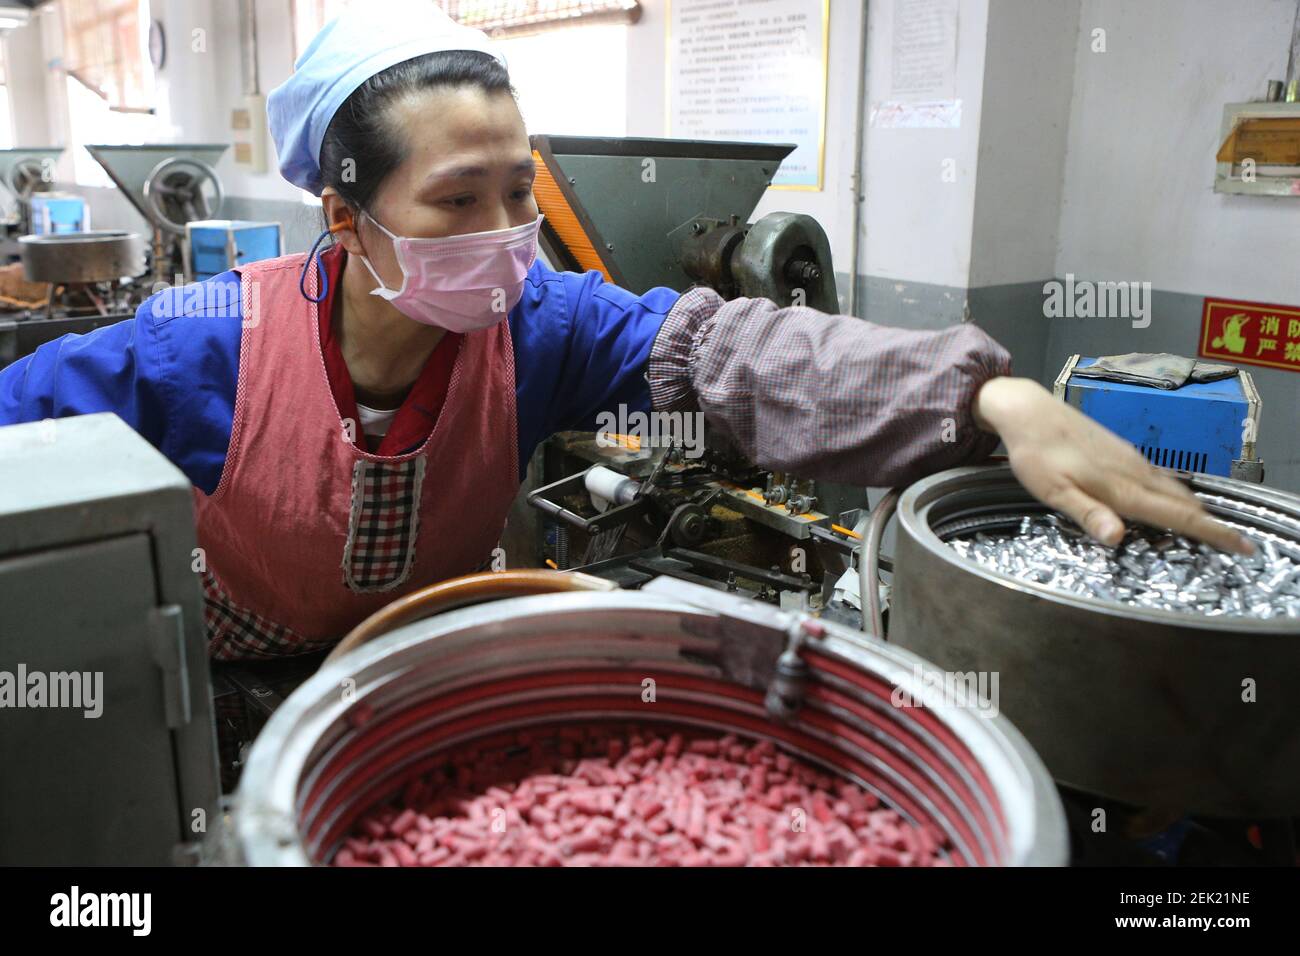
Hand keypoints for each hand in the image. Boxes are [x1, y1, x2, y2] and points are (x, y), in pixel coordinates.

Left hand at [972, 376, 1251, 553]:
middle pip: (1184, 502)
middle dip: (1212, 523)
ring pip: (1173, 487)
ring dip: (1194, 508)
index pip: (1178, 515)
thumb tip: (1118, 537)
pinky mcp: (1121, 451)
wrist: (1029, 411)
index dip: (1213, 532)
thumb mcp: (1054, 491)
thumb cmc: (1036, 455)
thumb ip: (1088, 514)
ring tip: (1209, 526)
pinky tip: (1171, 497)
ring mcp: (1130, 459)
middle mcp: (1134, 473)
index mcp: (1122, 489)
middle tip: (1237, 544)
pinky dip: (1175, 492)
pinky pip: (1159, 476)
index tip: (1244, 547)